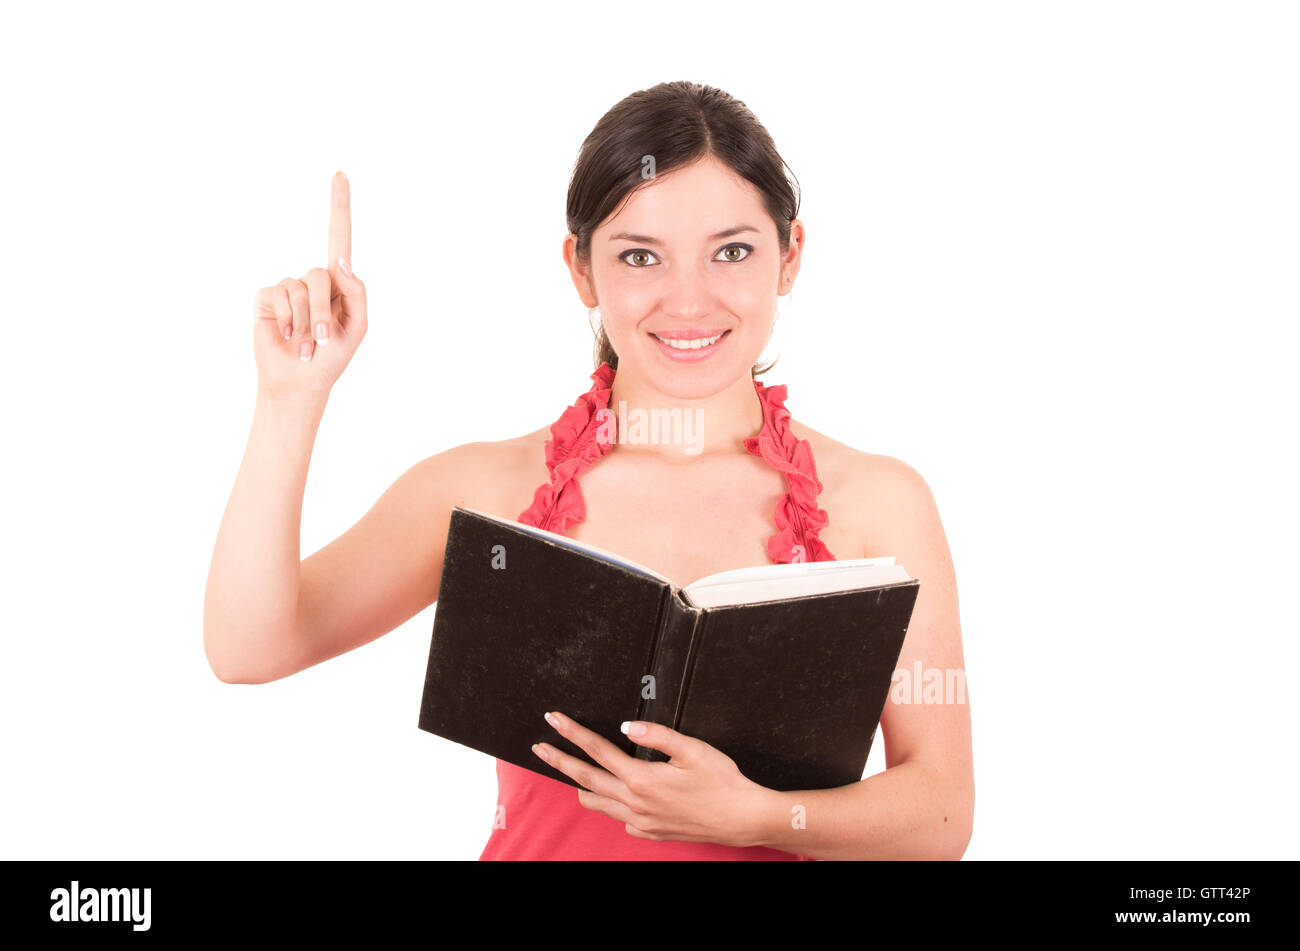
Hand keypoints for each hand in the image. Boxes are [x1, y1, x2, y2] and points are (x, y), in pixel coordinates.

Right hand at [252, 171, 367, 395]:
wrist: (302, 381)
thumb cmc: (333, 355)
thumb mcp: (357, 325)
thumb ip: (356, 291)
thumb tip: (339, 260)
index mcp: (338, 283)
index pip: (339, 238)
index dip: (339, 206)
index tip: (340, 173)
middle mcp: (312, 280)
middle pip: (320, 276)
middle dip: (323, 311)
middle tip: (323, 340)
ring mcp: (288, 288)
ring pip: (299, 289)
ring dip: (306, 322)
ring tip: (306, 345)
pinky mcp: (267, 298)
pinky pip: (278, 296)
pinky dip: (287, 320)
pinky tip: (287, 336)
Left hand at [533, 710, 775, 847]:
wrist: (742, 819)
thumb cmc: (722, 781)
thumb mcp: (692, 749)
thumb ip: (656, 735)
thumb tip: (625, 726)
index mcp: (641, 778)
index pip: (597, 750)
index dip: (572, 733)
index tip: (553, 719)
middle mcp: (634, 803)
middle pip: (585, 779)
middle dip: (560, 761)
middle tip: (539, 748)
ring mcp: (641, 822)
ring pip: (598, 804)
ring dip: (580, 786)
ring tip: (571, 772)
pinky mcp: (651, 833)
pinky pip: (620, 819)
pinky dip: (611, 806)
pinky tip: (617, 798)